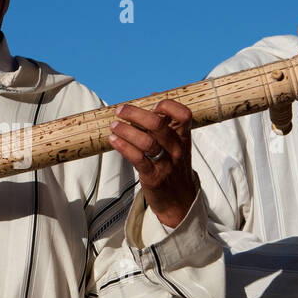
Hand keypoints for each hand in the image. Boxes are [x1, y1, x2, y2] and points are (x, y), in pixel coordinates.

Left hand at [109, 99, 198, 227]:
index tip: (152, 103)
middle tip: (120, 110)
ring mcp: (166, 163)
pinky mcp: (153, 177)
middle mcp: (176, 149)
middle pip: (157, 124)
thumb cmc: (173, 167)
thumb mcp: (175, 144)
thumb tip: (151, 96)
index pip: (184, 114)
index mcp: (183, 137)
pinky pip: (137, 159)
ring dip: (126, 130)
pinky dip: (123, 147)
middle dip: (135, 113)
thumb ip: (165, 122)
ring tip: (114, 126)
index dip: (168, 105)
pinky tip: (113, 140)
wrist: (179, 201)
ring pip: (146, 141)